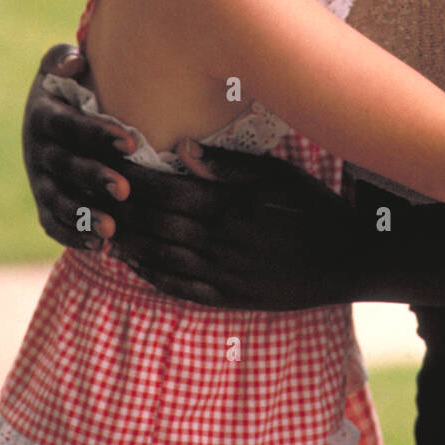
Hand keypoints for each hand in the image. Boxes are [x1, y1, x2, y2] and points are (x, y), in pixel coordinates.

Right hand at [22, 44, 135, 249]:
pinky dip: (74, 236)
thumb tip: (74, 62)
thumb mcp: (61, 65)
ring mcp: (40, 180)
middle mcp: (39, 150)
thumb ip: (64, 58)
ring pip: (58, 201)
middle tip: (124, 189)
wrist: (52, 117)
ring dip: (83, 215)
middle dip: (93, 178)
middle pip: (64, 166)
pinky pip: (53, 224)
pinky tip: (101, 247)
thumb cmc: (70, 86)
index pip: (69, 125)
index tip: (131, 141)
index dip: (97, 133)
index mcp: (45, 115)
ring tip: (111, 230)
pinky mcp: (44, 204)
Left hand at [104, 145, 364, 309]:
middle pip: (155, 223)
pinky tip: (134, 263)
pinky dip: (151, 275)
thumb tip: (181, 148)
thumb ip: (229, 164)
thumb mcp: (280, 175)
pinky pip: (180, 288)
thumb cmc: (316, 207)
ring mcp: (224, 272)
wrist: (350, 259)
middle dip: (121, 208)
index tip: (110, 163)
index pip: (166, 189)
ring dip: (128, 242)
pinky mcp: (231, 297)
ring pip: (160, 257)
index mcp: (230, 205)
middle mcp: (221, 240)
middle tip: (94, 194)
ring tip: (102, 227)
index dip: (133, 178)